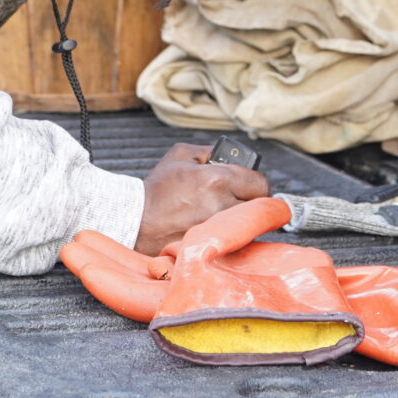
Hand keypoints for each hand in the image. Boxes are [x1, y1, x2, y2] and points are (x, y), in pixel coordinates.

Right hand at [135, 143, 269, 255]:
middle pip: (260, 206)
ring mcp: (218, 229)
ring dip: (242, 220)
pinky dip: (230, 237)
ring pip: (249, 225)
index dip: (256, 182)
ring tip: (223, 215)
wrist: (136, 221)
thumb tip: (228, 156)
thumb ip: (209, 151)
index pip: (261, 183)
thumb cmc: (156, 190)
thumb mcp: (180, 156)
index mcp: (218, 179)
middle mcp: (222, 205)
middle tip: (239, 199)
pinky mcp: (212, 247)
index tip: (250, 185)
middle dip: (252, 201)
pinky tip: (215, 231)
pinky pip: (234, 241)